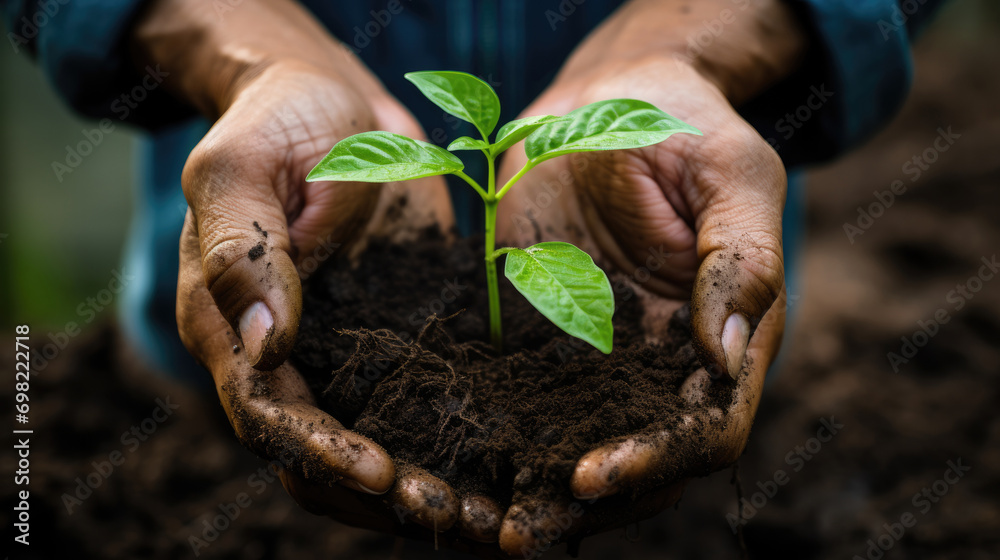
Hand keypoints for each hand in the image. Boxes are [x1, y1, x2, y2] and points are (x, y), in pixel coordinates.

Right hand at [134, 0, 503, 542]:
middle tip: (460, 517)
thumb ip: (241, 253)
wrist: (331, 102)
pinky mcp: (391, 343)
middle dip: (383, 498)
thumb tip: (261, 343)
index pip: (268, 415)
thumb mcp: (242, 167)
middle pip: (318, 460)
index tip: (383, 474)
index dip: (321, 453)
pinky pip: (417, 411)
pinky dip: (452, 448)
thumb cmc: (278, 121)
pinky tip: (506, 468)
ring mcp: (339, 356)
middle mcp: (283, 359)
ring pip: (370, 452)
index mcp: (229, 327)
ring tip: (493, 519)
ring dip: (423, 493)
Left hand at [493, 55, 790, 557]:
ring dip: (531, 489)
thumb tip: (725, 357)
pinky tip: (446, 458)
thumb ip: (740, 261)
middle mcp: (663, 366)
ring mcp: (601, 357)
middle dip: (582, 502)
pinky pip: (519, 399)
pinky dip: (492, 436)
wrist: (613, 99)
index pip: (703, 430)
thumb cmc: (687, 126)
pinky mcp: (545, 336)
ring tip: (475, 523)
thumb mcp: (731, 175)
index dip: (656, 461)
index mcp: (725, 341)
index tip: (590, 475)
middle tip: (515, 532)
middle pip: (639, 463)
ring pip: (574, 445)